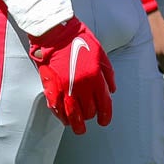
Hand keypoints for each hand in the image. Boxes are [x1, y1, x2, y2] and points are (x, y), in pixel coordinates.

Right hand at [27, 17, 115, 135]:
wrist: (55, 34)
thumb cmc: (79, 41)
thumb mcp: (101, 54)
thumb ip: (108, 74)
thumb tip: (111, 91)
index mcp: (95, 78)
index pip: (104, 105)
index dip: (105, 116)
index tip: (104, 121)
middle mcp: (81, 86)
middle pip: (89, 111)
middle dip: (91, 116)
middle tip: (90, 117)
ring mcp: (65, 89)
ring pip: (73, 116)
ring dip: (76, 125)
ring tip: (78, 129)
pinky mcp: (52, 88)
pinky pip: (57, 109)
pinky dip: (61, 117)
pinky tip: (64, 120)